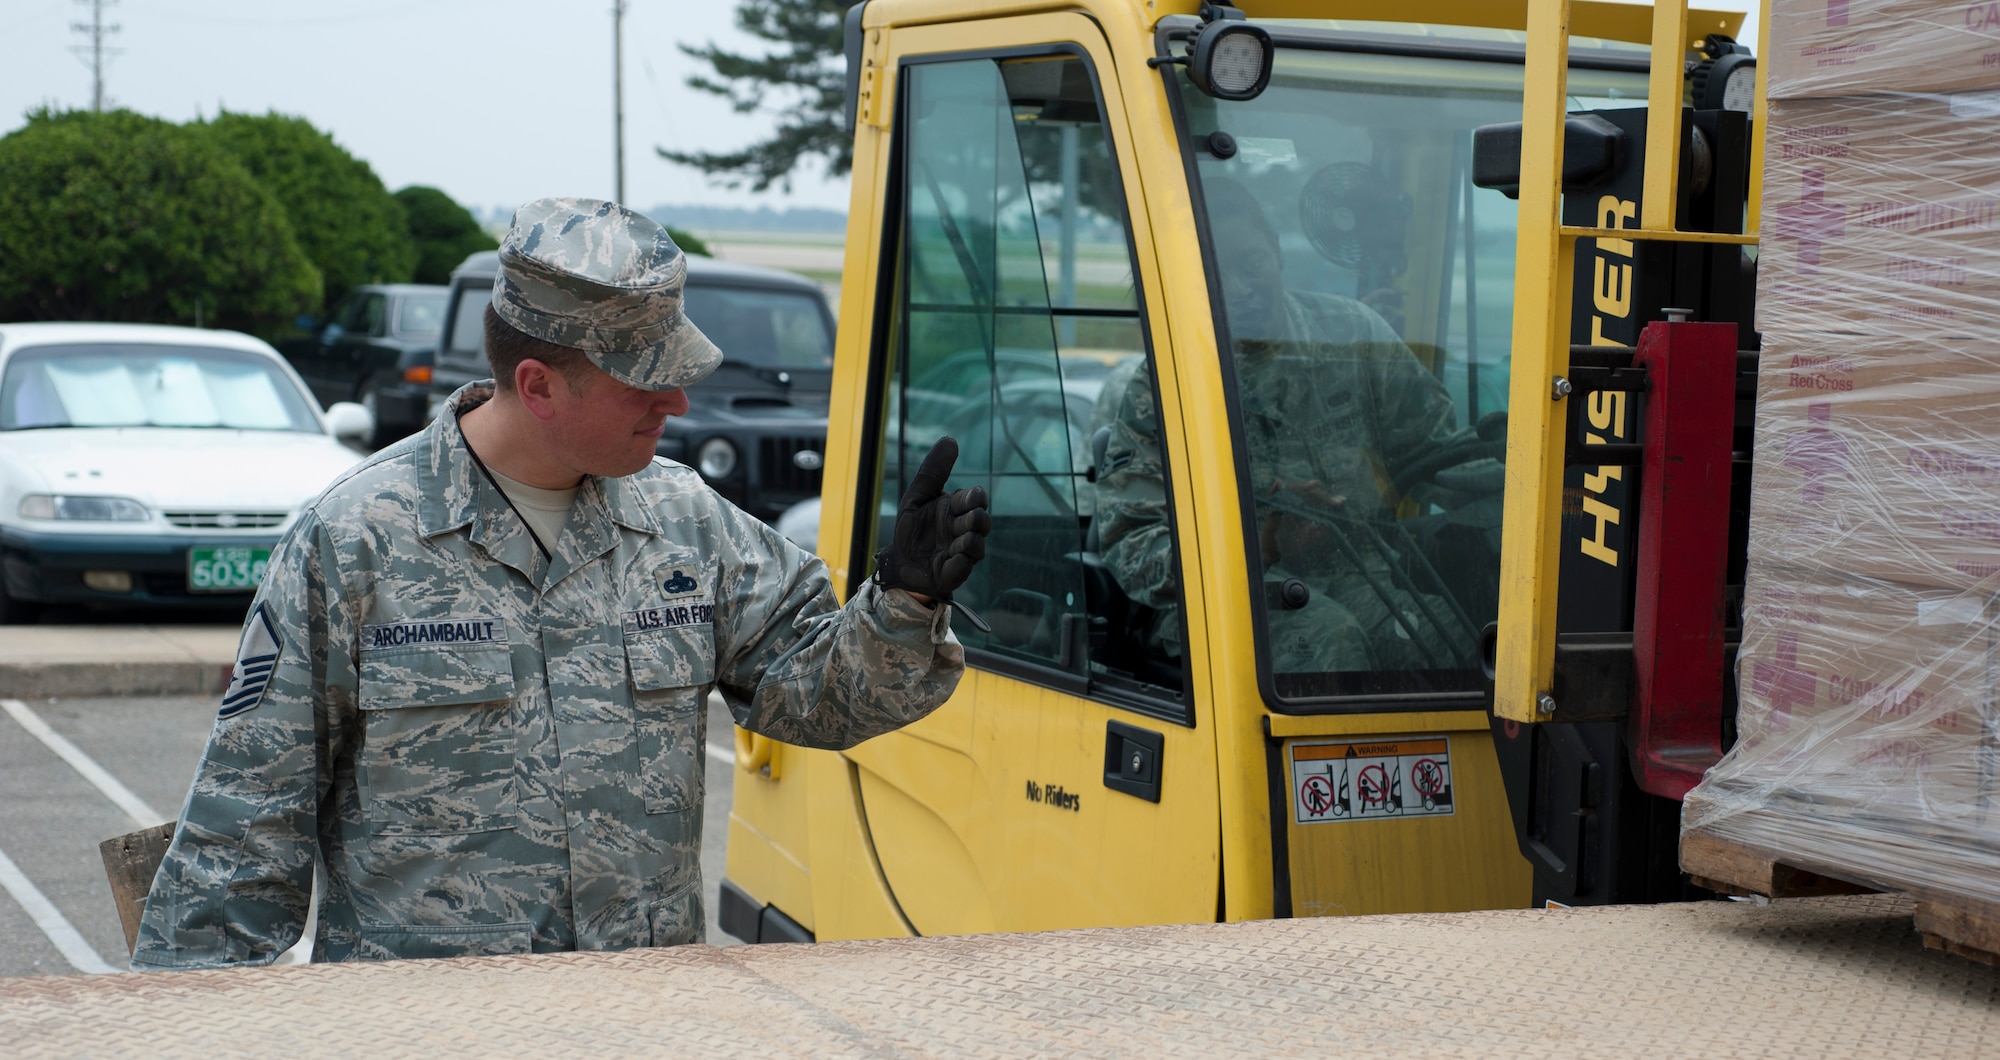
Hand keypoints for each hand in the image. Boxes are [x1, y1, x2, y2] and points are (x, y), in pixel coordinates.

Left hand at [874, 438, 990, 602]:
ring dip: (972, 541)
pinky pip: (962, 569)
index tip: (973, 496)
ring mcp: (959, 553)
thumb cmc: (911, 528)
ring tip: (963, 540)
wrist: (898, 561)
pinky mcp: (951, 573)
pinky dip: (960, 563)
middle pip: (981, 522)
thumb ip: (933, 471)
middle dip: (978, 520)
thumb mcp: (917, 496)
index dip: (975, 498)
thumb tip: (950, 439)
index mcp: (954, 509)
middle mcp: (961, 530)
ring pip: (976, 547)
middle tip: (971, 519)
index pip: (974, 499)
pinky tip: (954, 557)